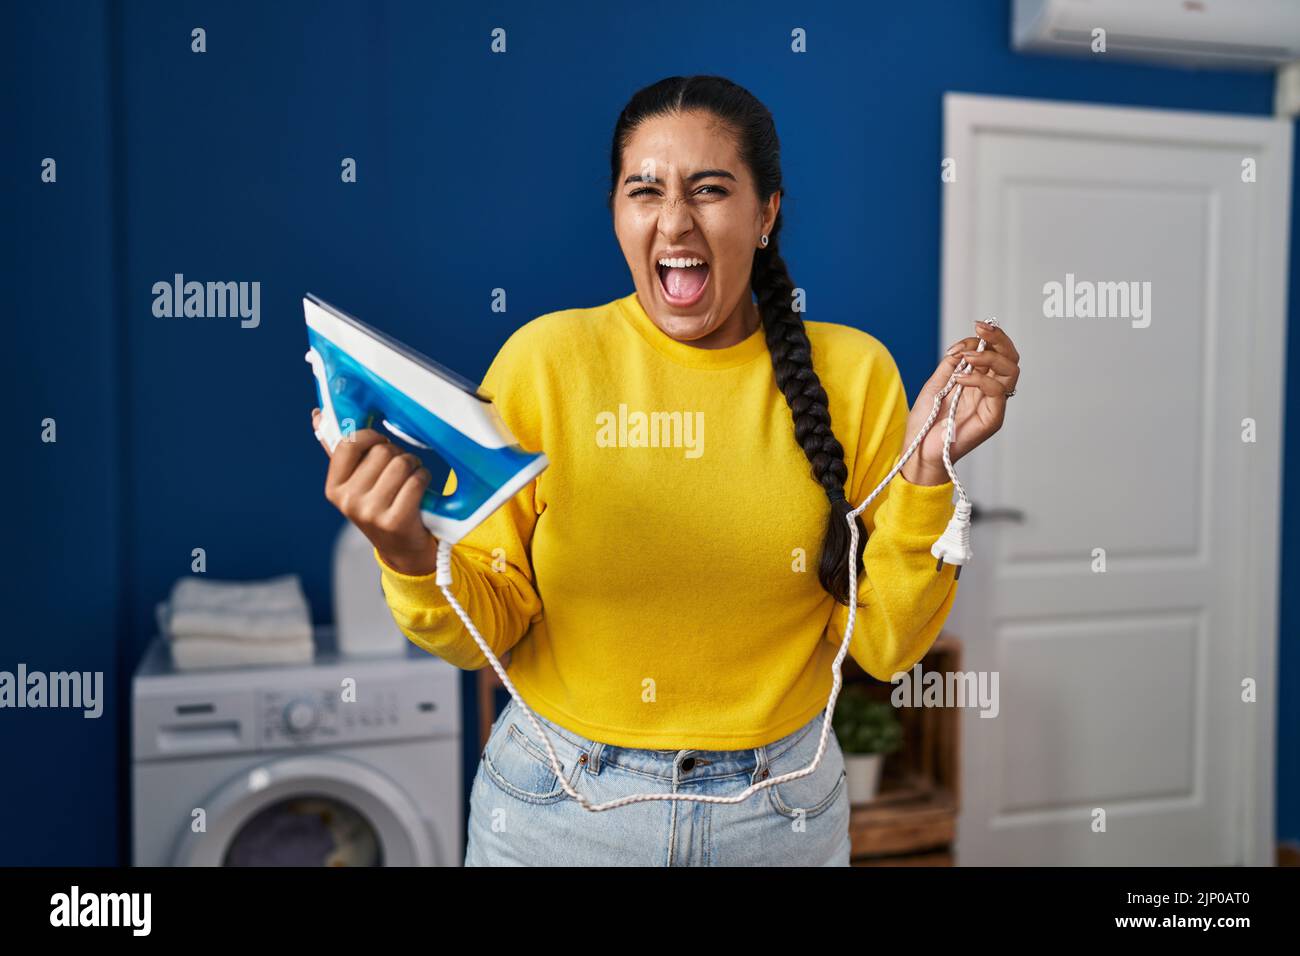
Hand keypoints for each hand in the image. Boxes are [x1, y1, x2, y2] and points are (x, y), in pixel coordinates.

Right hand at [312, 408, 439, 574]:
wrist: (402, 549)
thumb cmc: (380, 507)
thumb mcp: (355, 483)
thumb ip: (339, 451)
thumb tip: (317, 415)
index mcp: (334, 488)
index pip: (348, 444)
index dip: (370, 437)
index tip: (380, 443)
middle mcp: (348, 501)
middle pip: (382, 451)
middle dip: (398, 454)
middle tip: (400, 469)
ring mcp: (370, 513)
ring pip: (401, 463)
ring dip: (414, 466)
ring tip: (411, 478)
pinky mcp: (395, 521)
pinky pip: (416, 481)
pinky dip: (424, 479)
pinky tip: (421, 488)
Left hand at [900, 320, 1019, 484]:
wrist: (918, 450)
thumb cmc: (926, 422)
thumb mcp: (936, 384)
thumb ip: (952, 364)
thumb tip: (967, 345)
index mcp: (979, 381)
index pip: (997, 353)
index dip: (989, 337)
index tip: (975, 327)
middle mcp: (991, 391)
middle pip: (1011, 358)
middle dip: (999, 339)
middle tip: (981, 328)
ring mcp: (994, 405)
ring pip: (1011, 371)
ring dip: (990, 357)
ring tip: (968, 357)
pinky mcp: (993, 419)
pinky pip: (997, 392)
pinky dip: (980, 379)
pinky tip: (960, 378)